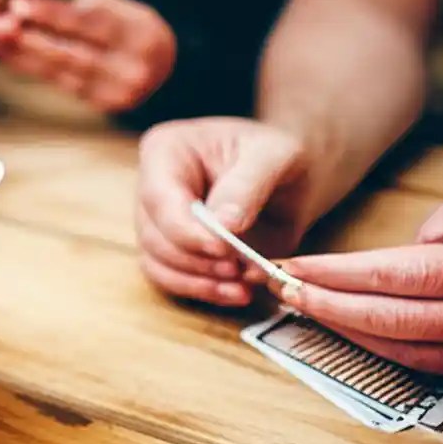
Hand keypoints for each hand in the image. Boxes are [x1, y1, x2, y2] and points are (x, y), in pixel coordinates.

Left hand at [0, 0, 174, 111]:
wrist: (170, 67)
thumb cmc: (135, 26)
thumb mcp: (124, 8)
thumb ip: (87, 1)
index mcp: (141, 33)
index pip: (91, 22)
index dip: (52, 13)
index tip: (17, 3)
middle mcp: (132, 68)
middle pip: (70, 52)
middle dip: (25, 37)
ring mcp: (117, 92)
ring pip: (58, 71)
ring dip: (18, 53)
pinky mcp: (101, 105)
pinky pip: (57, 84)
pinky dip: (28, 67)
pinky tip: (4, 53)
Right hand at [136, 117, 310, 305]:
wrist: (291, 174)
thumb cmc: (277, 154)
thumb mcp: (273, 156)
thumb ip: (246, 186)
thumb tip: (224, 226)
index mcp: (166, 151)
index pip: (160, 198)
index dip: (186, 229)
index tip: (223, 249)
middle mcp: (151, 186)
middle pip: (155, 234)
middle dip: (196, 260)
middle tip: (238, 269)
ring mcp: (156, 221)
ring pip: (158, 262)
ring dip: (198, 281)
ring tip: (242, 286)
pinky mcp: (171, 250)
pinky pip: (171, 279)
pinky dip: (202, 290)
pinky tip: (235, 292)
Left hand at [276, 245, 442, 374]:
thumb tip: (416, 240)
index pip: (393, 274)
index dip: (336, 273)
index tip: (295, 266)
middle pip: (386, 317)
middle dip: (325, 303)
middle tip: (281, 288)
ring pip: (398, 348)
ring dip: (343, 328)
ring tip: (303, 306)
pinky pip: (419, 363)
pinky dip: (375, 346)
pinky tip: (344, 329)